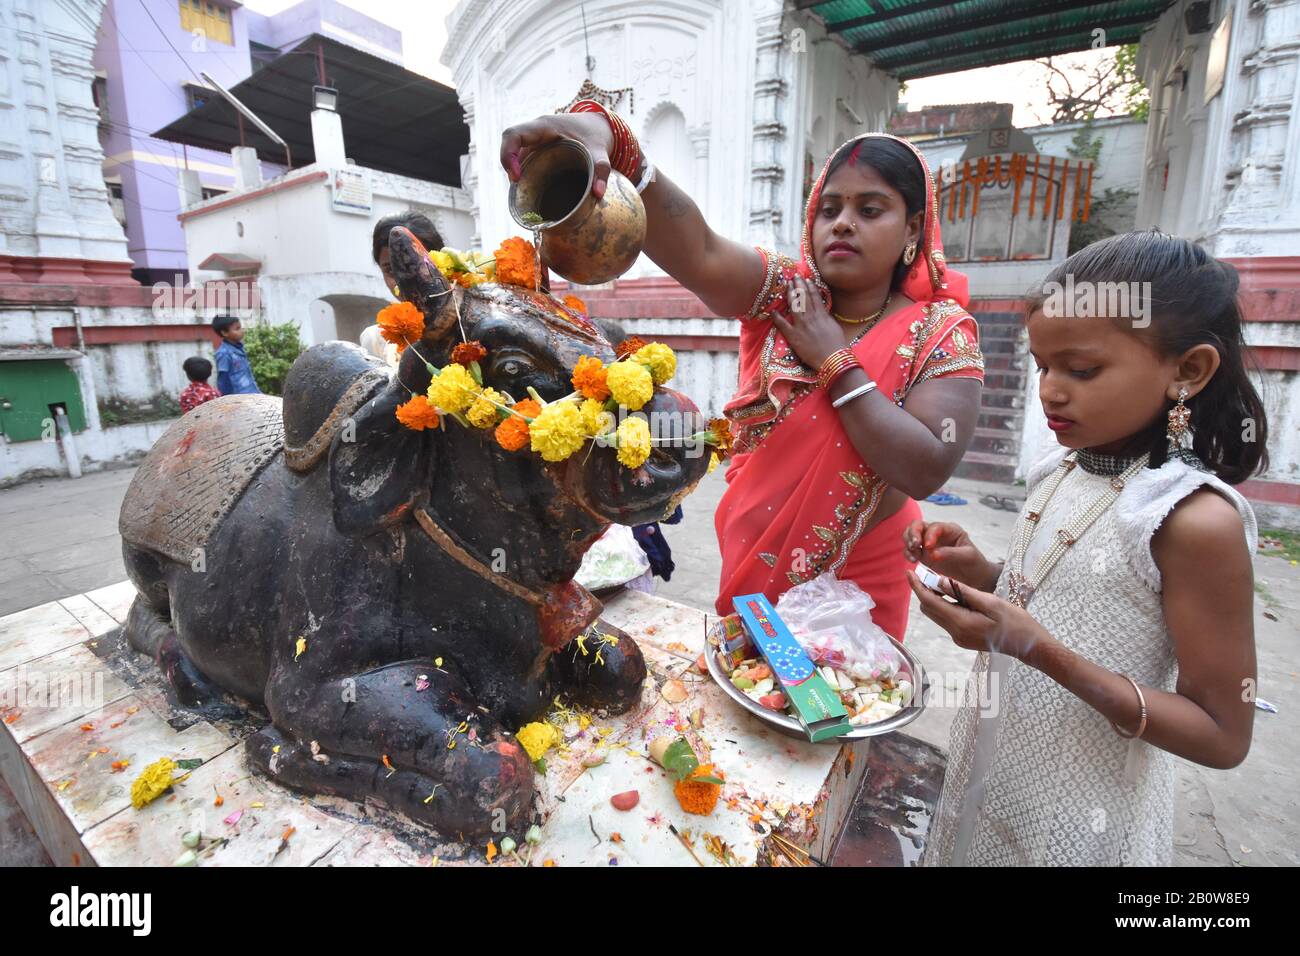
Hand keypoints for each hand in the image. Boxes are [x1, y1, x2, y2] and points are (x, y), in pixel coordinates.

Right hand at [500, 113, 616, 197]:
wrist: (598, 126)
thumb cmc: (595, 134)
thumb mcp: (600, 150)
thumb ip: (601, 169)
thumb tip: (598, 194)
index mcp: (544, 127)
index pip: (513, 135)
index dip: (507, 154)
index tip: (516, 177)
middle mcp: (535, 133)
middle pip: (510, 146)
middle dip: (510, 168)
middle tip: (519, 189)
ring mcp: (535, 143)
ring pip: (517, 156)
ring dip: (518, 175)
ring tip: (527, 194)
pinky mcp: (539, 152)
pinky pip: (525, 162)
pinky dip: (527, 176)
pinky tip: (535, 191)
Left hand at [769, 276, 845, 371]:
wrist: (832, 359)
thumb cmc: (836, 345)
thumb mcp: (834, 326)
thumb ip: (827, 317)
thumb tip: (823, 311)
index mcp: (822, 315)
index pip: (815, 296)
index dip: (810, 286)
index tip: (806, 279)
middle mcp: (811, 317)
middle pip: (803, 297)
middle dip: (798, 285)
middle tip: (794, 276)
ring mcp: (801, 326)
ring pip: (794, 306)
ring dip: (790, 294)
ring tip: (787, 285)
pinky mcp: (794, 336)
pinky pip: (783, 325)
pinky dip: (777, 317)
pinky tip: (773, 311)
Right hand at [903, 519, 998, 590]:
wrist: (974, 577)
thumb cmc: (974, 563)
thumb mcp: (968, 556)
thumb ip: (951, 553)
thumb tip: (932, 554)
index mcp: (950, 530)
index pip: (935, 526)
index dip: (929, 535)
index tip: (928, 547)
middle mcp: (937, 534)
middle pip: (917, 525)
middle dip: (913, 533)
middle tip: (915, 545)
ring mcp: (928, 543)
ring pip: (910, 535)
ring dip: (908, 542)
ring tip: (914, 555)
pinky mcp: (924, 554)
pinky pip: (910, 550)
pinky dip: (908, 553)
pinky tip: (913, 561)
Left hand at [906, 571, 1057, 661]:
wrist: (1029, 645)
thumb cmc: (1015, 621)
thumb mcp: (990, 602)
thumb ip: (963, 591)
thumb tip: (939, 581)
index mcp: (961, 623)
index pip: (929, 602)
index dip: (917, 586)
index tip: (909, 572)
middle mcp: (956, 634)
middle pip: (929, 609)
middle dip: (924, 591)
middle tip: (927, 572)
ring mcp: (959, 639)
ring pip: (937, 615)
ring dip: (935, 599)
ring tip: (943, 581)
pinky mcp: (964, 639)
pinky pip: (948, 620)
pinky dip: (946, 606)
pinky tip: (956, 596)